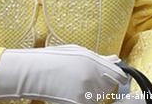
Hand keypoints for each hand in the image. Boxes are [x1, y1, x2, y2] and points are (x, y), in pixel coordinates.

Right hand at [0, 44, 129, 103]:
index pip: (119, 76)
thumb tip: (114, 61)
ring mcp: (85, 93)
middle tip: (83, 79)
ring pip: (98, 98)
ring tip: (73, 84)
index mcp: (93, 63)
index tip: (112, 78)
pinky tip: (69, 91)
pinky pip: (88, 103)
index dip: (116, 77)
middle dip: (101, 85)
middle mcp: (92, 78)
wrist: (32, 73)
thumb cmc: (52, 59)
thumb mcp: (75, 52)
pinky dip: (82, 100)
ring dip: (91, 93)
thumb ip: (97, 58)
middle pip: (109, 88)